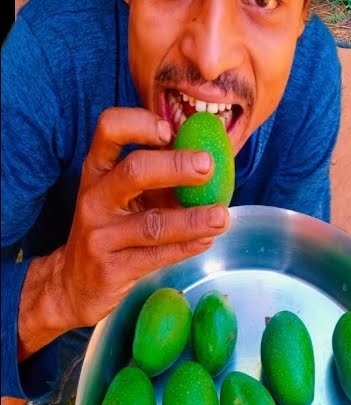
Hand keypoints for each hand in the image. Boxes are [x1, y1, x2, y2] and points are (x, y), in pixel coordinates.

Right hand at [26, 108, 229, 332]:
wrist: (76, 282)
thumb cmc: (115, 227)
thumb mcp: (129, 195)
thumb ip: (162, 174)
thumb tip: (216, 153)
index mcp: (100, 169)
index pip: (109, 129)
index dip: (140, 123)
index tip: (170, 131)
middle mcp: (95, 197)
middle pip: (134, 171)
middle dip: (175, 166)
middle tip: (208, 166)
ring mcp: (100, 234)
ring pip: (151, 223)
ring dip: (192, 219)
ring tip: (221, 217)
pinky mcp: (111, 268)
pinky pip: (156, 256)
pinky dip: (186, 247)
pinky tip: (207, 240)